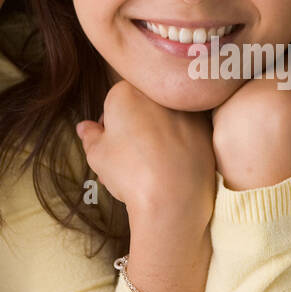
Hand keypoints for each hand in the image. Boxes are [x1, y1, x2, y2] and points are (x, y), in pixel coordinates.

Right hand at [76, 80, 216, 227]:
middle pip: (141, 108)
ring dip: (155, 135)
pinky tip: (171, 167)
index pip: (113, 102)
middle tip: (127, 159)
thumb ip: (90, 136)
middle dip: (133, 128)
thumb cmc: (129, 173)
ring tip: (148, 168)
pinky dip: (178, 145)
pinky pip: (185, 132)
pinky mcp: (205, 129)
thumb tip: (84, 128)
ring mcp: (186, 110)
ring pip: (164, 120)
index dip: (109, 126)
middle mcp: (159, 95)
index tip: (112, 146)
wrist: (172, 199)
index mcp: (127, 92)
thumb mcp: (97, 155)